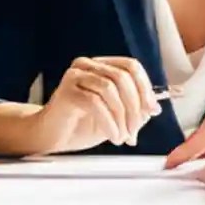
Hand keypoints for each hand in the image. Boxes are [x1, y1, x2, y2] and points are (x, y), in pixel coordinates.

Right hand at [34, 57, 160, 152]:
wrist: (50, 138)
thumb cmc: (81, 126)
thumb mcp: (116, 117)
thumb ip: (134, 109)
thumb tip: (153, 107)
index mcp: (101, 66)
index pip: (130, 66)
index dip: (145, 88)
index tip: (152, 110)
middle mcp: (87, 65)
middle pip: (122, 77)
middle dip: (135, 107)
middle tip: (135, 131)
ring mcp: (74, 76)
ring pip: (110, 89)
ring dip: (122, 117)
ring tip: (122, 137)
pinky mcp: (65, 91)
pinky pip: (95, 103)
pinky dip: (109, 123)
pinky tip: (113, 136)